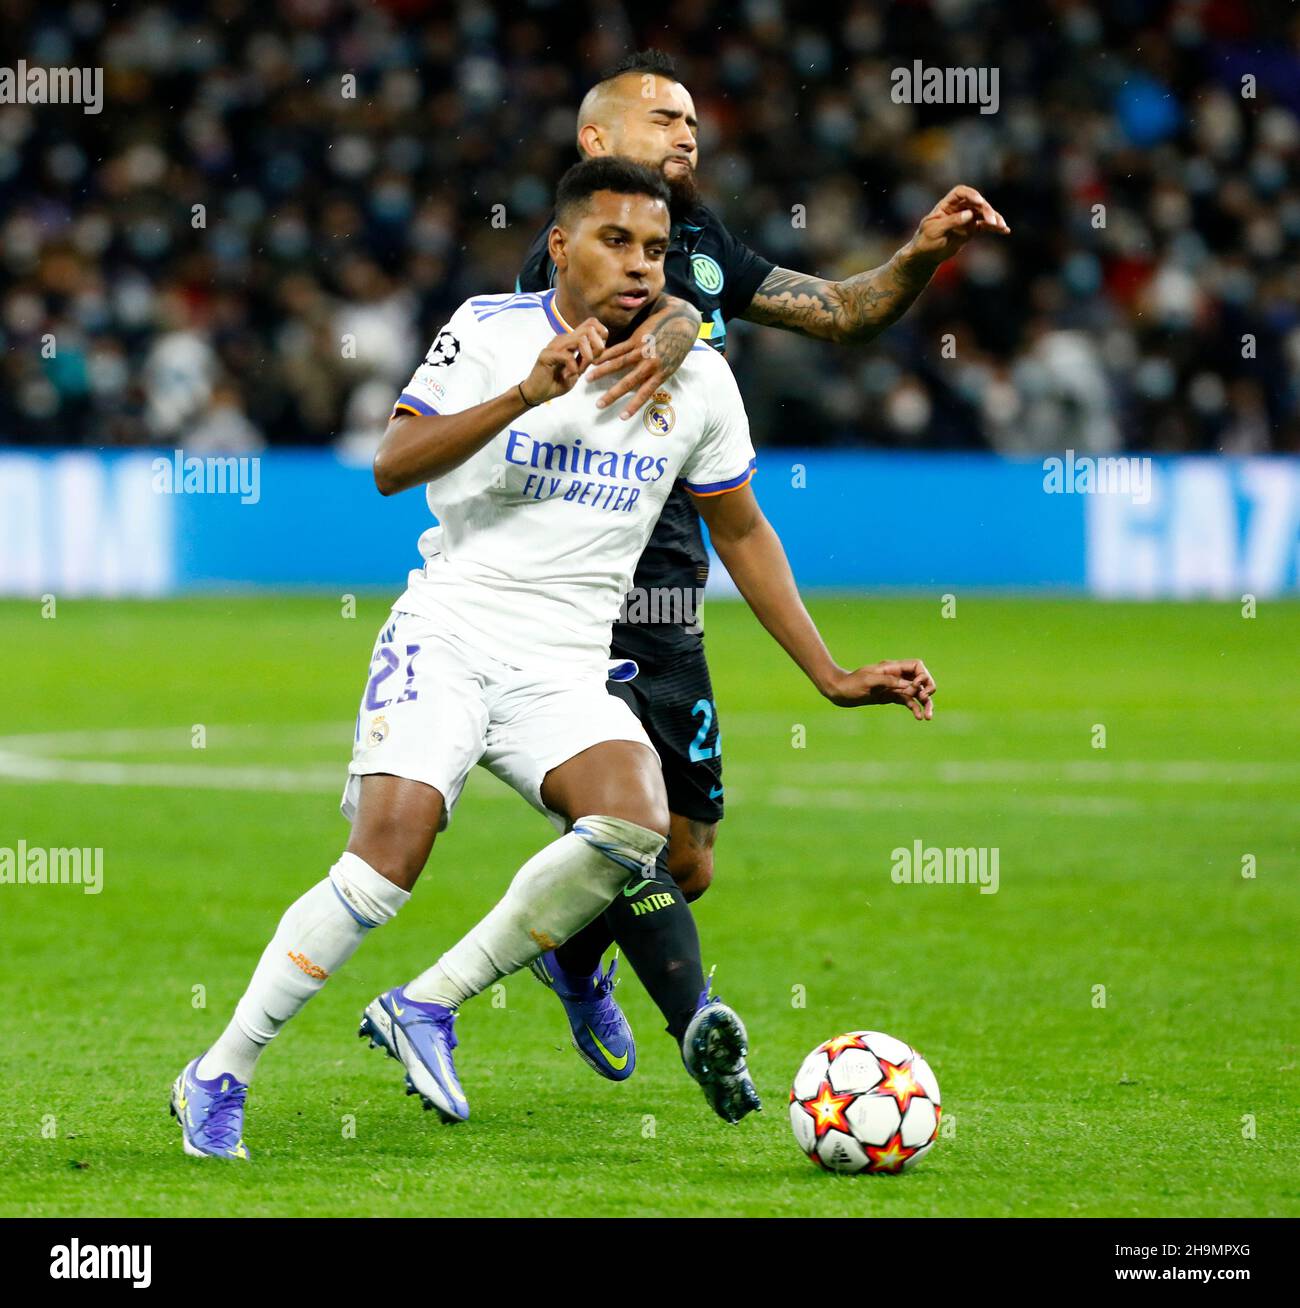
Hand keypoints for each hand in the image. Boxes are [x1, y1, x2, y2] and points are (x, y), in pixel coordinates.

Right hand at [520, 318, 607, 404]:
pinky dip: (574, 368)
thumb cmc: (557, 382)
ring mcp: (554, 345)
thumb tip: (602, 347)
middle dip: (598, 347)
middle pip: (590, 328)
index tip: (598, 355)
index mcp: (571, 339)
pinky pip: (568, 356)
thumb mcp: (578, 369)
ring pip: (581, 340)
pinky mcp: (546, 355)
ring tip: (580, 371)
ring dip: (586, 358)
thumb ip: (588, 357)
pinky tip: (569, 375)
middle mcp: (563, 339)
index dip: (601, 337)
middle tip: (592, 363)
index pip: (592, 323)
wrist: (537, 393)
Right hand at [586, 298, 698, 417]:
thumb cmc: (677, 346)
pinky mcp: (637, 339)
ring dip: (602, 373)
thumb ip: (656, 375)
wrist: (682, 322)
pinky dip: (606, 355)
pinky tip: (595, 360)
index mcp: (660, 374)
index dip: (632, 406)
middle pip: (627, 383)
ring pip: (618, 364)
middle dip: (612, 395)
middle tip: (598, 405)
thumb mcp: (671, 365)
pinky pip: (618, 349)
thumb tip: (644, 386)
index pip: (644, 394)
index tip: (622, 417)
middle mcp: (650, 364)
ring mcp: (642, 351)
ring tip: (588, 379)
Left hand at [821, 659, 936, 719]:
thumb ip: (888, 681)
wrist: (840, 692)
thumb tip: (909, 686)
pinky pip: (908, 702)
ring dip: (925, 704)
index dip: (922, 675)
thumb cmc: (851, 683)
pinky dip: (915, 709)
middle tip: (925, 700)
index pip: (917, 666)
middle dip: (928, 690)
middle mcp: (897, 676)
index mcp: (892, 668)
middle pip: (922, 680)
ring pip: (917, 693)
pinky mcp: (891, 697)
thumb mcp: (869, 680)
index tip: (916, 687)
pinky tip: (918, 717)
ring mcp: (895, 687)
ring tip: (928, 717)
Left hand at [907, 185, 1008, 267]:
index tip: (979, 200)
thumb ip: (952, 221)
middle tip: (991, 220)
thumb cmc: (926, 240)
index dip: (971, 194)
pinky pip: (985, 226)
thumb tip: (969, 214)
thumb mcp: (935, 230)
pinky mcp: (972, 229)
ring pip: (983, 213)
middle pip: (976, 203)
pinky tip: (1004, 230)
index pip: (960, 192)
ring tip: (1001, 225)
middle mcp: (959, 208)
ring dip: (993, 218)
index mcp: (947, 204)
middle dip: (986, 209)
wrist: (926, 255)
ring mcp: (966, 218)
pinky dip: (994, 228)